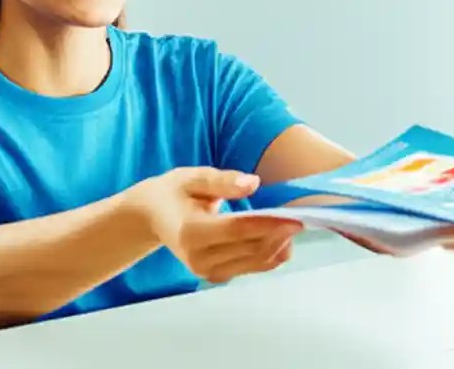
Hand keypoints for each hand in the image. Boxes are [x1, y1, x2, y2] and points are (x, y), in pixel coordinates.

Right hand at [127, 168, 303, 284]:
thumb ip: (222, 181)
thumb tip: (252, 183)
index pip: (237, 230)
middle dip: (280, 233)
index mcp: (190, 232)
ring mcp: (208, 271)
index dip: (268, 224)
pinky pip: (253, 267)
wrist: (152, 217)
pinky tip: (280, 235)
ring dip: (279, 244)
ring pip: (257, 261)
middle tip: (301, 215)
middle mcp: (199, 258)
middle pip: (251, 248)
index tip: (295, 216)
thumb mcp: (193, 177)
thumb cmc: (173, 193)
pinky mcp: (217, 275)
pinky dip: (271, 252)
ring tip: (292, 222)